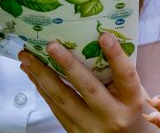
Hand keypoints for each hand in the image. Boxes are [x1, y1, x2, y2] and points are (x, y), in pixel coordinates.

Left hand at [18, 32, 156, 132]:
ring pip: (63, 99)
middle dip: (68, 65)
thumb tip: (93, 37)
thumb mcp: (132, 92)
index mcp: (131, 101)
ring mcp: (91, 126)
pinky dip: (42, 88)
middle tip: (51, 45)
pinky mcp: (74, 132)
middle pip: (88, 88)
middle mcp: (112, 116)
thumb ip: (117, 71)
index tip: (104, 36)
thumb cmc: (128, 110)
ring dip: (42, 75)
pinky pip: (55, 107)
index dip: (116, 56)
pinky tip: (32, 73)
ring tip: (27, 57)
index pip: (126, 76)